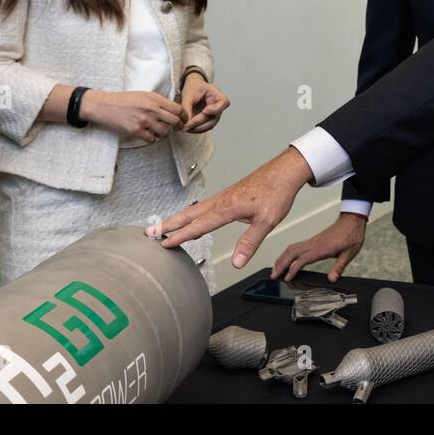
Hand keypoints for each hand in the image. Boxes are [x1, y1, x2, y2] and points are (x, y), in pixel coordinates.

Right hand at [82, 89, 187, 140]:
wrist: (104, 105)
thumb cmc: (124, 100)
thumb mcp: (144, 95)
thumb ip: (158, 101)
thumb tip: (173, 109)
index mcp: (154, 99)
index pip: (178, 109)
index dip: (184, 116)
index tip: (183, 119)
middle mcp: (151, 109)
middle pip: (175, 121)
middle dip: (177, 126)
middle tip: (176, 128)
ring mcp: (143, 120)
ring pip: (164, 132)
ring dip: (163, 133)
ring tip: (158, 131)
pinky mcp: (135, 130)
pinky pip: (151, 139)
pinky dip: (151, 138)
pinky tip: (148, 134)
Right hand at [150, 146, 311, 269]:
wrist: (284, 171)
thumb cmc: (277, 193)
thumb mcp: (267, 221)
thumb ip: (250, 242)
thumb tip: (237, 263)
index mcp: (227, 208)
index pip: (199, 225)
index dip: (181, 235)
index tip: (164, 243)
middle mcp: (221, 201)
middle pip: (189, 214)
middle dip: (168, 224)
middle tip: (148, 232)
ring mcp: (224, 197)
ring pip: (195, 209)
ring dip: (177, 218)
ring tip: (161, 226)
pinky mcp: (228, 195)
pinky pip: (204, 206)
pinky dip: (191, 213)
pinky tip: (191, 217)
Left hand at [180, 74, 229, 132]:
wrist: (193, 88)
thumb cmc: (194, 87)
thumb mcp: (189, 94)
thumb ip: (187, 107)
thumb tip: (185, 122)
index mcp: (217, 95)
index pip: (223, 103)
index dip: (215, 109)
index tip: (204, 111)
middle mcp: (218, 106)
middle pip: (214, 118)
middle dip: (200, 123)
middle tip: (187, 125)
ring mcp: (215, 114)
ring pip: (210, 125)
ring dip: (198, 128)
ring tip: (185, 128)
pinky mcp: (208, 120)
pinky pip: (205, 127)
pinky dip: (197, 129)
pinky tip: (187, 128)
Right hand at [272, 213, 365, 282]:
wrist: (352, 221)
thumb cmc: (351, 235)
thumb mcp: (349, 254)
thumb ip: (339, 267)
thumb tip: (332, 279)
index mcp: (321, 248)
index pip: (302, 259)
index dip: (293, 269)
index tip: (286, 278)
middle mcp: (313, 244)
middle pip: (291, 253)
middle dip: (281, 264)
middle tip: (273, 275)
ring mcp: (312, 241)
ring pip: (291, 248)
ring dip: (282, 258)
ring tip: (276, 268)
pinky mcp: (313, 240)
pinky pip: (296, 246)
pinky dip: (288, 253)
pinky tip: (286, 259)